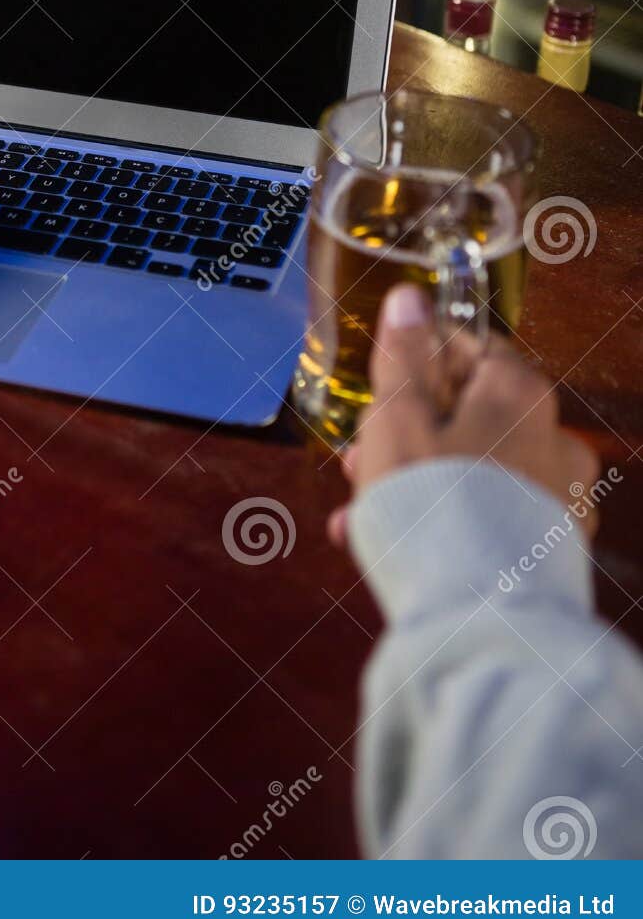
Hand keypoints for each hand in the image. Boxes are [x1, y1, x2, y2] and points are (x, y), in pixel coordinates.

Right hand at [327, 282, 598, 550]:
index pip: (469, 348)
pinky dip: (444, 524)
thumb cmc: (429, 504)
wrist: (477, 620)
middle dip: (406, 435)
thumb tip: (410, 298)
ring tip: (359, 518)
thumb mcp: (396, 417)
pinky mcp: (552, 552)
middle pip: (469, 415)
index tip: (378, 393)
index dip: (415, 365)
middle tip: (358, 464)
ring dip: (415, 484)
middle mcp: (554, 439)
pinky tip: (391, 550)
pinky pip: (489, 519)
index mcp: (520, 392)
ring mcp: (560, 499)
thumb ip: (403, 354)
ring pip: (474, 471)